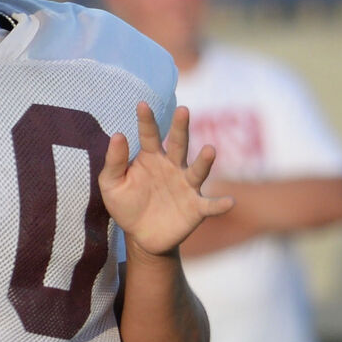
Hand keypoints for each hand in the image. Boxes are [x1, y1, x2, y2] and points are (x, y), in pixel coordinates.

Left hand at [100, 104, 234, 257]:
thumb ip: (115, 161)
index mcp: (151, 157)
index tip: (141, 104)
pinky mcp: (196, 208)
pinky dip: (220, 204)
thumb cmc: (126, 205)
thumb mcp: (111, 184)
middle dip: (181, 128)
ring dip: (204, 161)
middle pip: (179, 144)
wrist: (141, 236)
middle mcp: (173, 166)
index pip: (149, 135)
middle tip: (183, 110)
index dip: (145, 121)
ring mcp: (186, 186)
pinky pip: (210, 205)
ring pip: (197, 170)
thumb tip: (118, 134)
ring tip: (210, 150)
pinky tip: (230, 202)